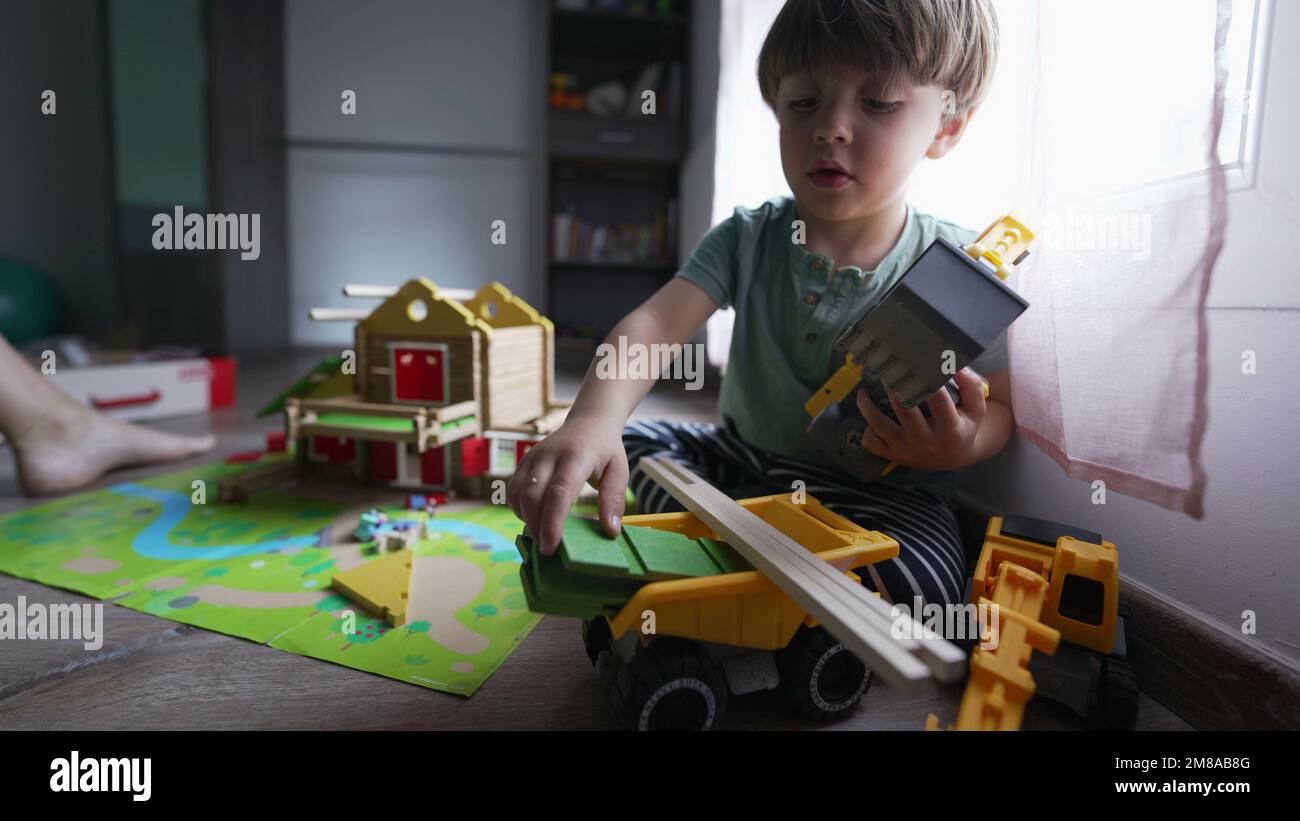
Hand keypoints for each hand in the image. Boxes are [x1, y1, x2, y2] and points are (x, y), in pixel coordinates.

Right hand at [506, 417, 627, 555]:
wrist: (588, 422)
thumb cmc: (606, 450)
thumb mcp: (619, 471)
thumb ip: (614, 499)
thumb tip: (611, 531)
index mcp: (575, 457)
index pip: (559, 492)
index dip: (552, 522)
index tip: (551, 547)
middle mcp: (548, 455)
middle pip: (532, 496)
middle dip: (536, 527)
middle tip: (548, 550)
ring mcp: (532, 457)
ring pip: (517, 494)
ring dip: (526, 519)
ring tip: (543, 535)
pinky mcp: (523, 462)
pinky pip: (512, 490)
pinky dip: (519, 509)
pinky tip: (535, 518)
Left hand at [855, 368, 987, 471]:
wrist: (953, 457)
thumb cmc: (963, 426)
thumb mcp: (976, 408)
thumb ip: (971, 385)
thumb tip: (955, 366)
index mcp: (951, 430)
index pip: (939, 400)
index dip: (928, 379)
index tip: (918, 361)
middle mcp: (927, 443)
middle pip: (905, 411)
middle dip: (895, 387)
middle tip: (888, 369)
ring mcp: (907, 451)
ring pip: (881, 426)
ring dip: (869, 406)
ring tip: (865, 391)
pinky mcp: (893, 456)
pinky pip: (872, 443)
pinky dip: (867, 429)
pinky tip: (870, 415)